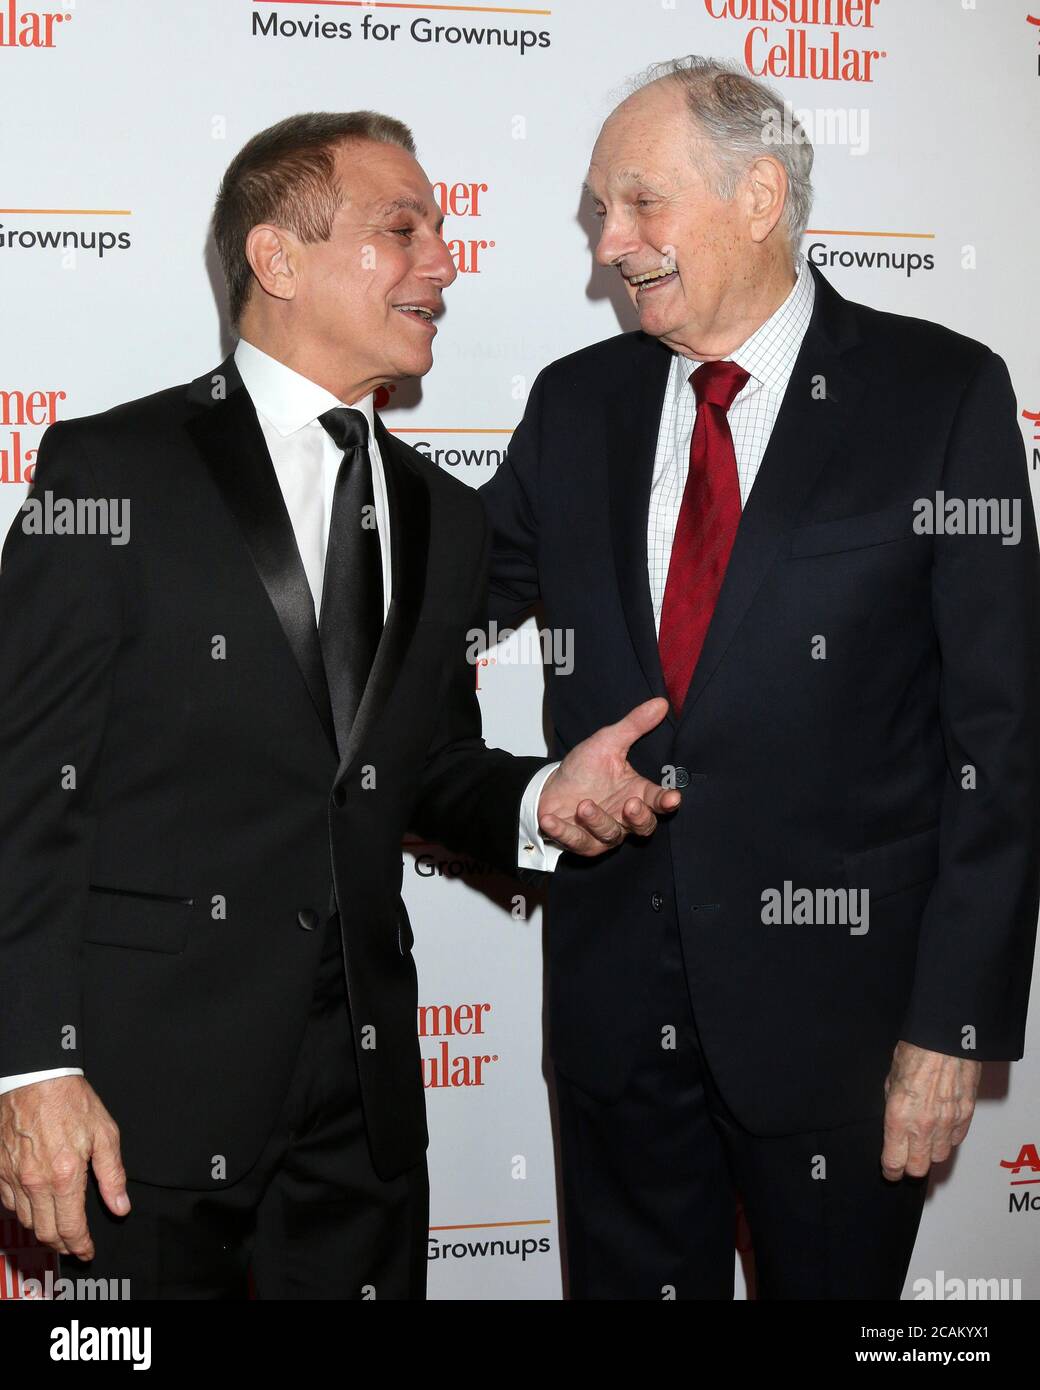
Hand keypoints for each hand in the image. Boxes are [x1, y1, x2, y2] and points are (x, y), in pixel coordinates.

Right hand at [0, 1076, 128, 1259]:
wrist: (36, 1078)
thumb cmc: (71, 1101)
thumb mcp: (105, 1133)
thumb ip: (112, 1175)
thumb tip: (120, 1206)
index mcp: (65, 1176)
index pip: (71, 1228)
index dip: (81, 1246)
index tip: (87, 1252)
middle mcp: (35, 1183)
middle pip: (46, 1232)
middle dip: (62, 1245)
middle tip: (75, 1246)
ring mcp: (13, 1178)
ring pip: (26, 1221)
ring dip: (43, 1231)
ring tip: (58, 1230)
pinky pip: (9, 1204)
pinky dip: (23, 1212)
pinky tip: (36, 1208)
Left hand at [537, 697, 680, 855]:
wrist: (552, 786)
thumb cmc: (585, 767)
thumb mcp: (608, 742)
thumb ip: (634, 725)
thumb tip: (660, 702)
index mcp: (637, 793)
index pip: (659, 800)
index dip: (667, 801)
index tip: (672, 798)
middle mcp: (624, 816)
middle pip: (644, 826)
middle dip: (639, 818)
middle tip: (630, 804)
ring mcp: (605, 832)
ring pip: (611, 835)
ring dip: (598, 821)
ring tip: (583, 805)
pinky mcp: (582, 842)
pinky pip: (576, 842)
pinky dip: (564, 832)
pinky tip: (551, 820)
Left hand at [881, 1041, 980, 1179]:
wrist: (946, 1038)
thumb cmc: (916, 1051)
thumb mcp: (891, 1077)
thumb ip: (892, 1103)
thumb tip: (895, 1120)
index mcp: (898, 1116)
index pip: (894, 1161)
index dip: (890, 1170)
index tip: (889, 1171)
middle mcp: (923, 1125)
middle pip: (918, 1168)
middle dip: (910, 1167)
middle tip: (905, 1160)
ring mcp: (947, 1123)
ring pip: (939, 1157)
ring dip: (930, 1152)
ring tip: (924, 1140)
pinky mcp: (966, 1116)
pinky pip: (956, 1140)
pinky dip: (948, 1138)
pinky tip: (941, 1127)